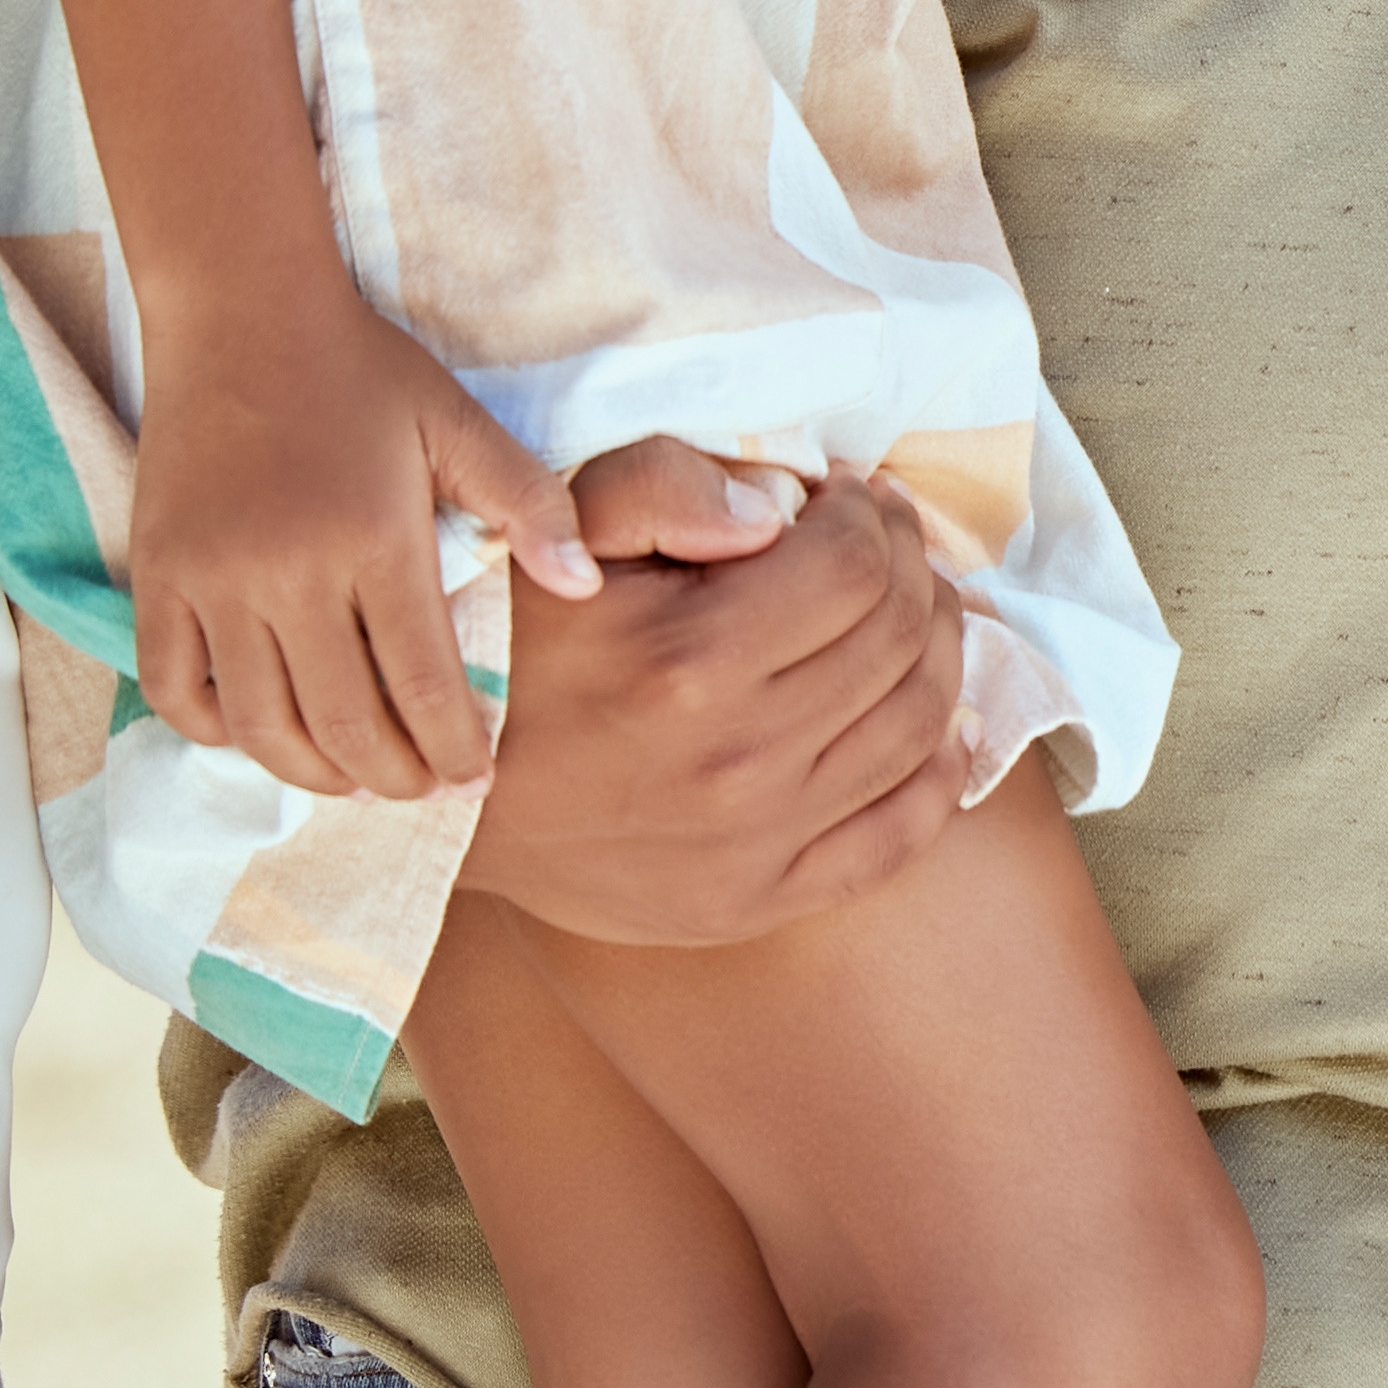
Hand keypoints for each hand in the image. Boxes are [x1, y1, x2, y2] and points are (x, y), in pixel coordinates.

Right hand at [125, 294, 585, 799]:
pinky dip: (215, 729)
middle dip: (392, 776)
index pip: (421, 684)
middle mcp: (287, 573)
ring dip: (310, 771)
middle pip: (342, 722)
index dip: (453, 746)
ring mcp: (212, 580)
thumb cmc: (359, 368)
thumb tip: (584, 588)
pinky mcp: (157, 575)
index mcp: (374, 540)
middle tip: (421, 789)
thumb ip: (528, 504)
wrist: (240, 311)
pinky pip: (174, 687)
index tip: (475, 776)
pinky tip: (259, 732)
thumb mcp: (460, 422)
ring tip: (351, 780)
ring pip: (258, 722)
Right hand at [461, 451, 970, 951]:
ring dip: (939, 649)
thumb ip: (664, 485)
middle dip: (912, 566)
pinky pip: (897, 837)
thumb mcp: (560, 535)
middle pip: (900, 635)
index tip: (856, 498)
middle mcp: (737, 761)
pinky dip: (941, 773)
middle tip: (891, 542)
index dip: (874, 514)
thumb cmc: (504, 647)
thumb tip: (782, 501)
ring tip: (914, 611)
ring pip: (917, 723)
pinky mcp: (755, 903)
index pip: (857, 565)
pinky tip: (944, 727)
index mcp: (691, 662)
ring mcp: (754, 844)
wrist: (442, 801)